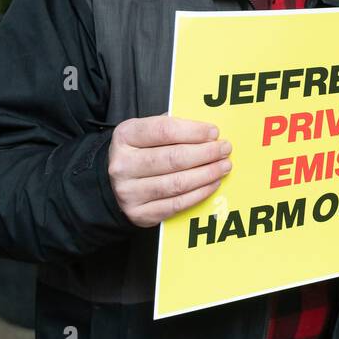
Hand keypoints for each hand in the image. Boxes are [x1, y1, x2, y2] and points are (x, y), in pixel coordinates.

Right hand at [108, 114, 231, 226]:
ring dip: (207, 174)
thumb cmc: (139, 152)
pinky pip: (176, 204)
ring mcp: (129, 191)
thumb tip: (206, 130)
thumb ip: (172, 126)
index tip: (214, 132)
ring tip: (224, 166)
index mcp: (125, 136)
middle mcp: (122, 164)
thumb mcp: (146, 131)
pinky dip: (200, 193)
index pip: (164, 130)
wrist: (114, 183)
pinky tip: (213, 183)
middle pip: (173, 158)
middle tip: (225, 149)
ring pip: (177, 183)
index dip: (193, 131)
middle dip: (206, 153)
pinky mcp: (139, 213)